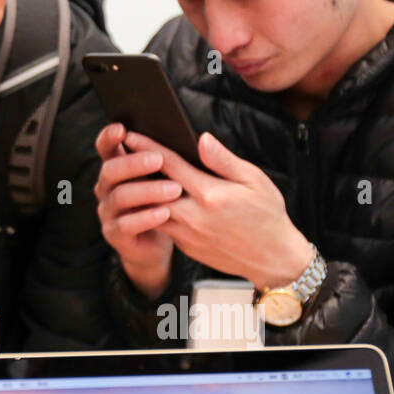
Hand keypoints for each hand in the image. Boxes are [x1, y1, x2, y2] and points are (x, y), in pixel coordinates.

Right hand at [95, 122, 176, 299]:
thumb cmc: (172, 201)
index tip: (122, 129)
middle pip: (110, 170)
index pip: (106, 147)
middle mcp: (108, 186)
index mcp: (119, 166)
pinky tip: (164, 213)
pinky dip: (145, 218)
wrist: (164, 243)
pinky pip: (125, 225)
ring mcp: (108, 210)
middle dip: (134, 163)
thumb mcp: (173, 178)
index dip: (109, 137)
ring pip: (119, 197)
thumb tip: (203, 139)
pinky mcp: (114, 234)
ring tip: (174, 189)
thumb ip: (179, 159)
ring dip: (146, 191)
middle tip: (158, 159)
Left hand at [122, 129, 310, 290]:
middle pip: (151, 188)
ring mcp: (187, 234)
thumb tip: (201, 138)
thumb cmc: (267, 214)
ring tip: (128, 174)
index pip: (169, 165)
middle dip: (134, 170)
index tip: (130, 134)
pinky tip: (145, 198)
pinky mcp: (185, 247)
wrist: (273, 259)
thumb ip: (224, 160)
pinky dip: (149, 211)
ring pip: (151, 210)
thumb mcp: (254, 181)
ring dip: (138, 193)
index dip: (147, 148)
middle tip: (119, 152)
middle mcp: (194, 215)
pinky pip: (160, 225)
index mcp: (210, 194)